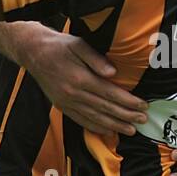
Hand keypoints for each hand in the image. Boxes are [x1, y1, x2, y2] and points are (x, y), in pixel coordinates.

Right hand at [23, 30, 147, 135]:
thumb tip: (113, 73)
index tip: (143, 105)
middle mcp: (73, 94)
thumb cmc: (59, 46)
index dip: (128, 101)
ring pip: (95, 118)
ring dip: (114, 125)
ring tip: (131, 130)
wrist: (33, 53)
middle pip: (105, 108)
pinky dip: (96, 127)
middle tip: (143, 120)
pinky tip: (108, 131)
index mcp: (80, 78)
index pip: (110, 93)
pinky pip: (81, 120)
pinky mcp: (62, 106)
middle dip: (126, 115)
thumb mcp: (78, 44)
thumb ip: (96, 58)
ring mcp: (66, 102)